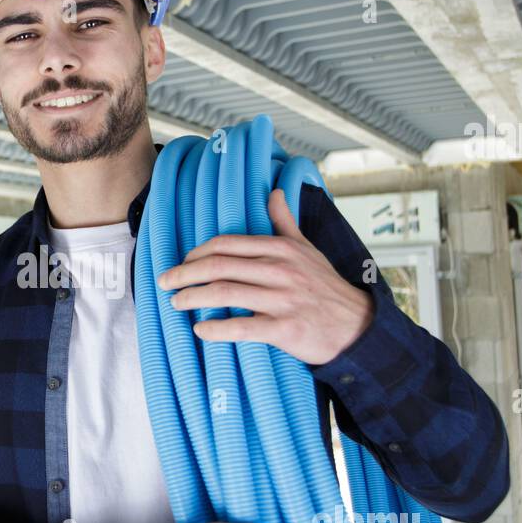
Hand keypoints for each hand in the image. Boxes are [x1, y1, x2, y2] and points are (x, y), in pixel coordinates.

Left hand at [157, 188, 374, 365]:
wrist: (356, 326)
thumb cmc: (326, 287)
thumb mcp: (308, 248)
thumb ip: (286, 222)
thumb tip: (275, 192)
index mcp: (280, 248)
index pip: (226, 245)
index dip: (197, 253)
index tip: (181, 262)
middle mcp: (279, 269)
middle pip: (218, 266)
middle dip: (184, 273)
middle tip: (165, 282)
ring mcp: (282, 299)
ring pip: (224, 293)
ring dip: (192, 297)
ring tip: (175, 303)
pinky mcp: (285, 329)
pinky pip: (242, 327)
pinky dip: (215, 329)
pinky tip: (199, 330)